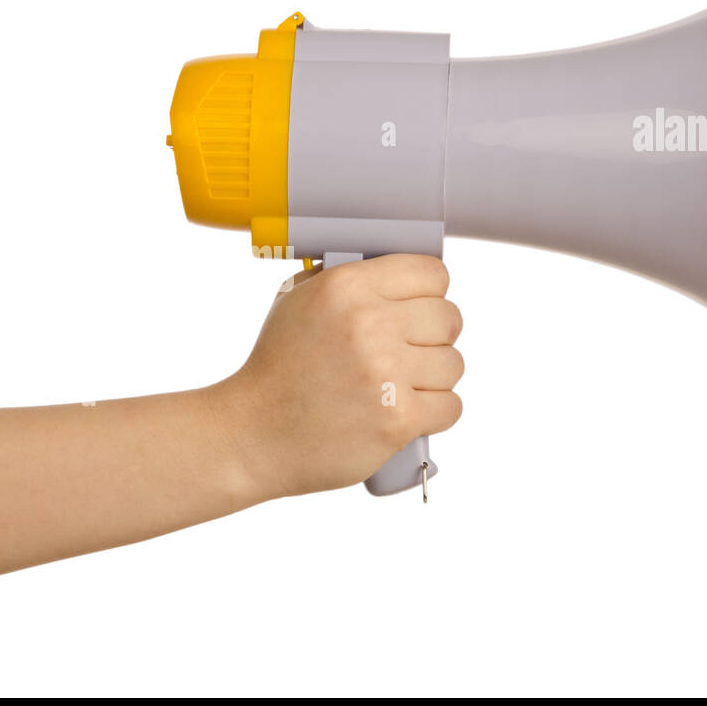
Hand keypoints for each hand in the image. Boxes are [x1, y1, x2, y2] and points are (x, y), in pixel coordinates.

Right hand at [215, 254, 463, 498]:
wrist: (253, 434)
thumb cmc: (277, 369)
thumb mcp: (296, 301)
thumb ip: (345, 278)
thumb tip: (396, 270)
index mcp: (346, 286)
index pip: (432, 272)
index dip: (429, 293)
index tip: (416, 310)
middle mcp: (368, 323)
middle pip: (449, 318)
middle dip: (434, 336)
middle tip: (407, 352)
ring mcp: (385, 373)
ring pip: (453, 364)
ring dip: (433, 378)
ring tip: (398, 385)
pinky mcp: (396, 419)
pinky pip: (451, 406)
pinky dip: (433, 413)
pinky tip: (404, 411)